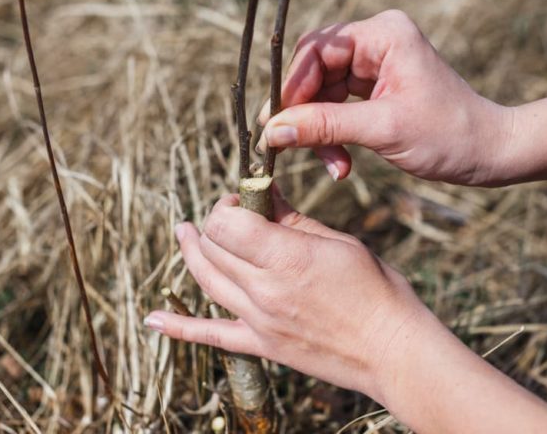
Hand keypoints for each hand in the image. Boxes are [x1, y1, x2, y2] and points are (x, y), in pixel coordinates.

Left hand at [145, 193, 546, 433]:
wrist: (393, 350)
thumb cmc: (377, 290)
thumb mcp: (338, 243)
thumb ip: (294, 221)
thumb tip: (267, 195)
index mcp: (286, 256)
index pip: (228, 223)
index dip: (227, 205)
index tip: (242, 200)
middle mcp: (264, 288)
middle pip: (214, 248)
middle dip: (213, 224)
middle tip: (225, 214)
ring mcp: (259, 320)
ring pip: (207, 280)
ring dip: (191, 253)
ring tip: (183, 234)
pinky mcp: (262, 344)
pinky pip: (211, 335)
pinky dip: (179, 327)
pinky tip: (153, 319)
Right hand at [257, 9, 512, 185]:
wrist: (489, 154)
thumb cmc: (449, 136)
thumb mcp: (382, 130)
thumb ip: (325, 127)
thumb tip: (272, 132)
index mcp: (383, 34)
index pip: (316, 51)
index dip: (291, 87)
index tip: (275, 125)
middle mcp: (376, 41)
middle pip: (314, 71)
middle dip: (304, 112)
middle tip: (287, 146)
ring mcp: (375, 65)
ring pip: (321, 93)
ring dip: (319, 132)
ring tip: (334, 166)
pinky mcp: (375, 88)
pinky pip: (336, 107)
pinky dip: (333, 136)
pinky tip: (340, 163)